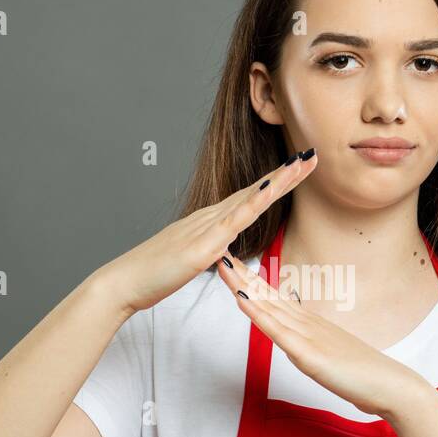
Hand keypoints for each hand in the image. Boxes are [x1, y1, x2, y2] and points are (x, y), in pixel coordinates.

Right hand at [91, 151, 317, 316]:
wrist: (125, 281)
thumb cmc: (155, 274)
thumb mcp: (193, 259)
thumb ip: (210, 250)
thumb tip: (223, 249)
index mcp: (211, 221)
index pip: (252, 197)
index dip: (277, 181)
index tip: (300, 167)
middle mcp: (211, 216)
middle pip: (257, 191)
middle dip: (286, 173)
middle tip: (311, 154)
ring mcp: (207, 227)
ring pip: (250, 199)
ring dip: (278, 180)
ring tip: (301, 163)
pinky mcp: (203, 245)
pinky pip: (234, 221)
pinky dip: (254, 204)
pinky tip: (270, 190)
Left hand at [215, 250, 427, 418]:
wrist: (390, 386)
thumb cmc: (363, 374)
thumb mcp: (329, 355)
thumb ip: (311, 345)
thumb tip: (296, 340)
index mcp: (309, 324)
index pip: (273, 298)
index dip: (250, 280)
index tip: (231, 264)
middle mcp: (306, 324)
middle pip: (266, 295)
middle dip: (240, 275)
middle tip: (216, 250)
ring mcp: (307, 336)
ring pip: (268, 306)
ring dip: (242, 285)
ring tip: (222, 265)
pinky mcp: (309, 355)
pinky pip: (277, 331)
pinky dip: (257, 314)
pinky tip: (242, 300)